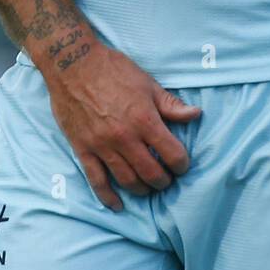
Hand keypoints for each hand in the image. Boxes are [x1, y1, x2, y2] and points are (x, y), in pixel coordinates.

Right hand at [44, 43, 201, 210]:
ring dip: (142, 190)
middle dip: (164, 181)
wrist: (73, 64)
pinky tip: (117, 204)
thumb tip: (196, 115)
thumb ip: (171, 104)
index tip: (182, 164)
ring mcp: (102, 146)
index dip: (182, 164)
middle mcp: (125, 138)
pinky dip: (108, 197)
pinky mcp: (83, 149)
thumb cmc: (113, 70)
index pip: (172, 154)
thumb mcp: (148, 84)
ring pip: (127, 181)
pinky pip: (96, 180)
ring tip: (148, 188)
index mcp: (144, 120)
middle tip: (166, 179)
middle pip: (151, 173)